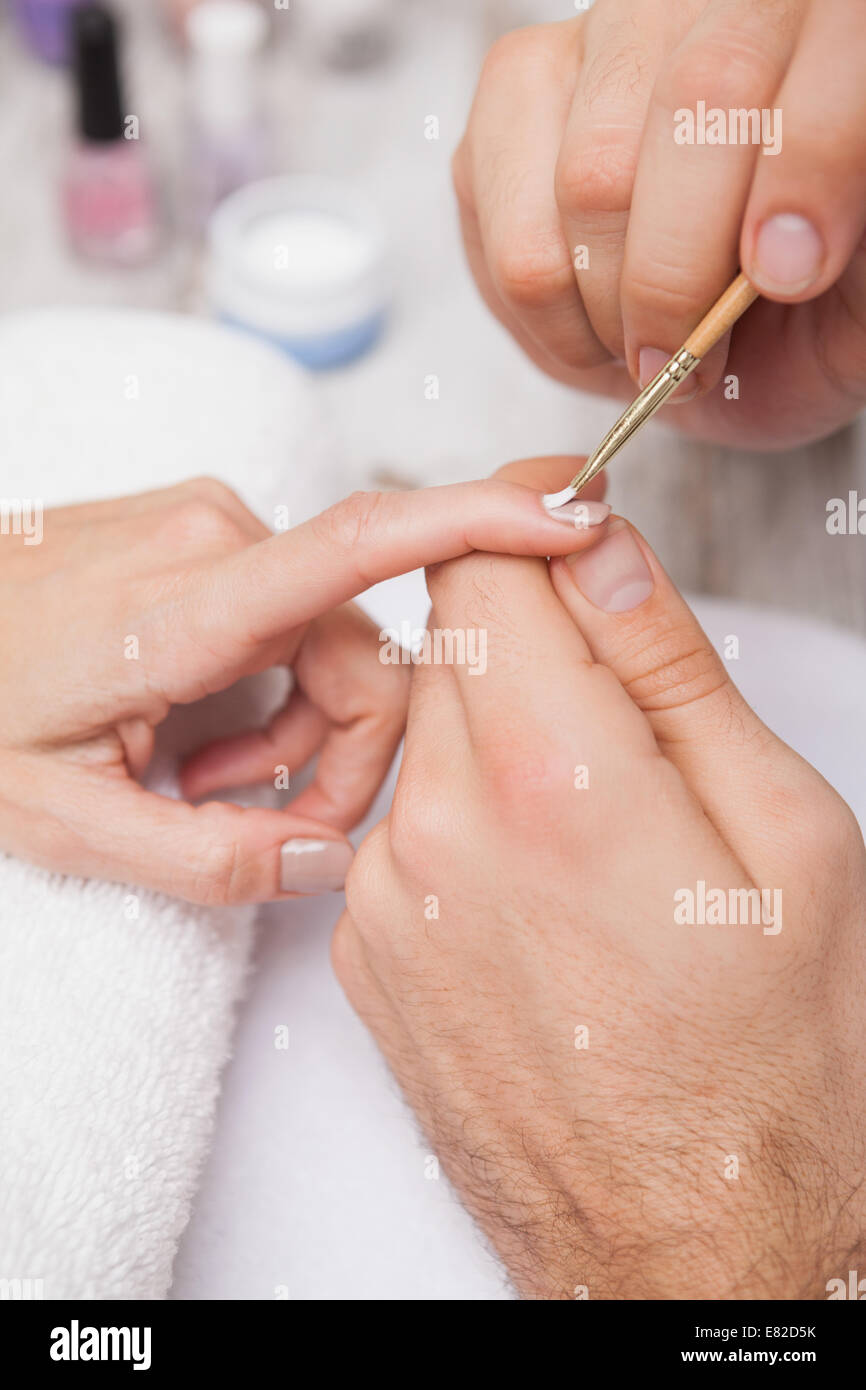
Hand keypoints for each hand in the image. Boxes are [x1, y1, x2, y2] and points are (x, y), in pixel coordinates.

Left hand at [0, 474, 607, 904]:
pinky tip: (193, 729)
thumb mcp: (64, 821)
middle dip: (336, 750)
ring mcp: (204, 522)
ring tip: (200, 779)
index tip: (575, 517)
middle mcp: (213, 536)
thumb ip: (203, 857)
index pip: (365, 543)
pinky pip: (285, 607)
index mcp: (185, 603)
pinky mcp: (199, 529)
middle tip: (252, 818)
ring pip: (327, 633)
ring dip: (294, 722)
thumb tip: (326, 859)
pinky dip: (266, 681)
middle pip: (360, 649)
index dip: (481, 527)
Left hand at [333, 456, 865, 1298]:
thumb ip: (670, 669)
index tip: (573, 513)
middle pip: (449, 640)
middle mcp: (437, 830)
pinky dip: (462, 818)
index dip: (528, 518)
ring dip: (499, 733)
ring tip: (595, 827)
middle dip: (530, 633)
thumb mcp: (778, 832)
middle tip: (622, 701)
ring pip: (425, 733)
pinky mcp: (363, 953)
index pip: (481, 565)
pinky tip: (542, 894)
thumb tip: (600, 548)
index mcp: (553, 778)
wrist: (689, 1237)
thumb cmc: (768, 1056)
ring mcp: (384, 899)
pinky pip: (401, 826)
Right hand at [454, 3, 865, 448]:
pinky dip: (556, 326)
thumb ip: (854, 240)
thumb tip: (782, 252)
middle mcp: (713, 1)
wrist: (748, 335)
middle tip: (696, 356)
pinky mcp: (516, 104)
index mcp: (829, 23)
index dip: (804, 162)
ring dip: (617, 311)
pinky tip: (597, 328)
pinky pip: (515, 242)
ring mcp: (603, 39)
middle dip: (692, 271)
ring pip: (589, 179)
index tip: (791, 274)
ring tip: (650, 349)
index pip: (822, 49)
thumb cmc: (824, 299)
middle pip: (697, 103)